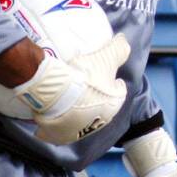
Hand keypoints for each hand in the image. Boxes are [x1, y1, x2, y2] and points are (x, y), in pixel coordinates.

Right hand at [14, 35, 130, 143]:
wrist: (53, 92)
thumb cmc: (83, 76)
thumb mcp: (106, 57)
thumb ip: (119, 49)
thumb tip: (123, 39)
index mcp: (114, 105)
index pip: (118, 91)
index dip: (112, 81)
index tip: (103, 72)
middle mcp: (99, 122)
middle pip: (99, 105)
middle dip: (95, 95)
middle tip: (83, 80)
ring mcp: (79, 131)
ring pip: (80, 118)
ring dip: (77, 109)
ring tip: (67, 95)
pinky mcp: (60, 136)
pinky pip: (60, 128)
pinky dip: (58, 121)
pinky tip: (53, 112)